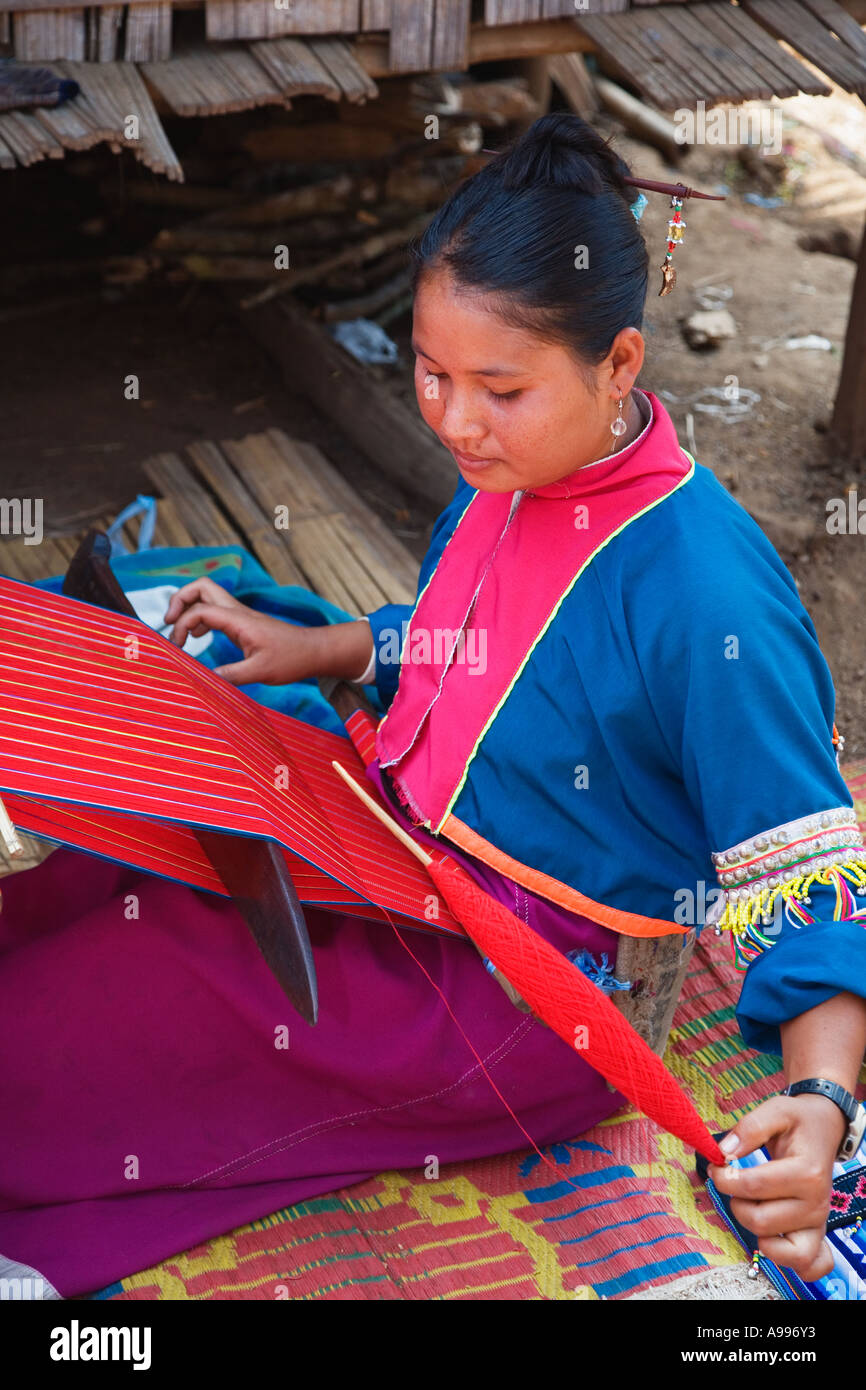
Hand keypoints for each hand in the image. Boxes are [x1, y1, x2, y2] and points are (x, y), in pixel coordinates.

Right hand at [163, 577, 319, 684]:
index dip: (181, 625)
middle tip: (169, 622)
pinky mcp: (242, 624)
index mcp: (239, 620)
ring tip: (179, 634)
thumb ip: (230, 676)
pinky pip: (215, 611)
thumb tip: (203, 680)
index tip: (177, 647)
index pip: (200, 610)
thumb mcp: (260, 672)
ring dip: (188, 609)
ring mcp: (240, 616)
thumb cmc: (291, 659)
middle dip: (180, 600)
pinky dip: (200, 619)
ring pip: (207, 596)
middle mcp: (237, 612)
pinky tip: (197, 637)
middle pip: (201, 587)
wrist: (313, 651)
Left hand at [708, 1093, 844, 1282]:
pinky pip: (807, 1264)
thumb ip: (749, 1127)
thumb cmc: (798, 1121)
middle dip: (735, 1201)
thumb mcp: (776, 1110)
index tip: (716, 1166)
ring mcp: (817, 1222)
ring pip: (775, 1246)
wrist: (824, 1130)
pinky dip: (784, 1258)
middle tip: (733, 1182)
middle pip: (760, 1220)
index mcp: (807, 1172)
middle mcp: (816, 1203)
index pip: (754, 1186)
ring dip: (752, 1226)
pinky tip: (769, 1238)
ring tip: (750, 1203)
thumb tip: (723, 1152)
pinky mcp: (816, 1234)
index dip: (724, 1177)